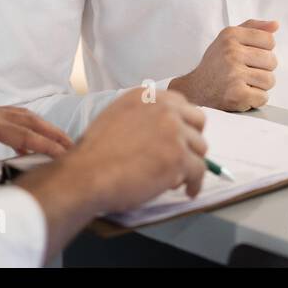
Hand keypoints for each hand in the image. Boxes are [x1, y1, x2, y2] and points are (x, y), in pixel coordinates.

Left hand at [0, 81, 71, 195]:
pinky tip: (20, 136)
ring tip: (55, 139)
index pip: (21, 133)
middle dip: (51, 132)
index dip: (44, 144)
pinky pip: (6, 115)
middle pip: (28, 120)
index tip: (65, 152)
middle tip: (72, 145)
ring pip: (19, 114)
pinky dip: (22, 124)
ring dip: (39, 126)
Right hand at [18, 88, 207, 248]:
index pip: (180, 103)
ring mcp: (174, 131)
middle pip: (197, 121)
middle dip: (193, 139)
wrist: (87, 173)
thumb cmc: (95, 153)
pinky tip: (188, 190)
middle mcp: (164, 108)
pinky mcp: (179, 157)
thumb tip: (161, 133)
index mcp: (147, 96)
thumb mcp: (116, 117)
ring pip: (200, 148)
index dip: (183, 122)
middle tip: (185, 155)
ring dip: (191, 164)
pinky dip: (195, 183)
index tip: (181, 136)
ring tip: (179, 178)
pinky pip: (199, 171)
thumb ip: (141, 117)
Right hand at [168, 19, 277, 110]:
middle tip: (247, 72)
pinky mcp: (237, 94)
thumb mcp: (229, 38)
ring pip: (269, 80)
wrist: (196, 88)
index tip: (250, 56)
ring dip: (260, 86)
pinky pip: (263, 97)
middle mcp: (231, 52)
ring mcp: (233, 74)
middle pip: (272, 61)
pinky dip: (255, 99)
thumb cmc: (216, 62)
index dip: (264, 50)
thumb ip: (253, 28)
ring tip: (245, 83)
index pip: (269, 40)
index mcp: (231, 35)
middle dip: (263, 69)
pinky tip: (242, 94)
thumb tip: (275, 25)